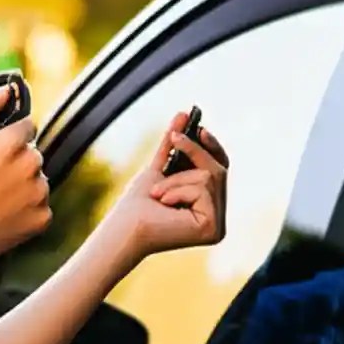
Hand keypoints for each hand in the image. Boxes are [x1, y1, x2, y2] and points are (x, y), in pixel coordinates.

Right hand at [0, 88, 51, 265]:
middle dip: (15, 160)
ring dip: (22, 184)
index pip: (26, 126)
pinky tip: (2, 214)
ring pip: (37, 179)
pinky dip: (26, 208)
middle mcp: (32, 166)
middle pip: (32, 153)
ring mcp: (39, 194)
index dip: (7, 137)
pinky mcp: (42, 219)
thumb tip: (4, 90)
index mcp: (12, 144)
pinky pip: (40, 204)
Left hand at [103, 111, 229, 261]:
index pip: (219, 170)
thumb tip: (183, 114)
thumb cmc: (138, 203)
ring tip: (158, 192)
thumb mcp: (158, 167)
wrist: (123, 227)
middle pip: (218, 169)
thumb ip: (173, 144)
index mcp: (208, 206)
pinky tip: (165, 204)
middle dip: (193, 152)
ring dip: (177, 179)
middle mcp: (217, 217)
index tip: (199, 128)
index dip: (212, 148)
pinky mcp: (214, 230)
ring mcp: (218, 226)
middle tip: (173, 139)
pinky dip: (179, 191)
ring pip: (210, 177)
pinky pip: (204, 190)